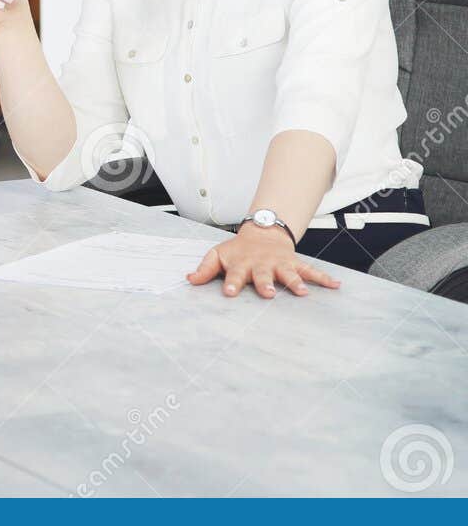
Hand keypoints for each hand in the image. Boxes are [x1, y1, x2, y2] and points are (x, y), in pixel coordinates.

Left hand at [187, 226, 340, 297]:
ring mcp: (280, 264)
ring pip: (289, 273)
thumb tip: (189, 279)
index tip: (229, 292)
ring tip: (303, 293)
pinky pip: (311, 270)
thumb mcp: (218, 256)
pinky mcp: (295, 263)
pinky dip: (324, 277)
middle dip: (265, 284)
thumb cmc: (238, 250)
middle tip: (268, 293)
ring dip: (295, 282)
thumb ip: (205, 269)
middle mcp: (261, 264)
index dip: (231, 283)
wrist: (262, 232)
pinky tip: (336, 285)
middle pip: (263, 275)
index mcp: (241, 264)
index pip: (234, 274)